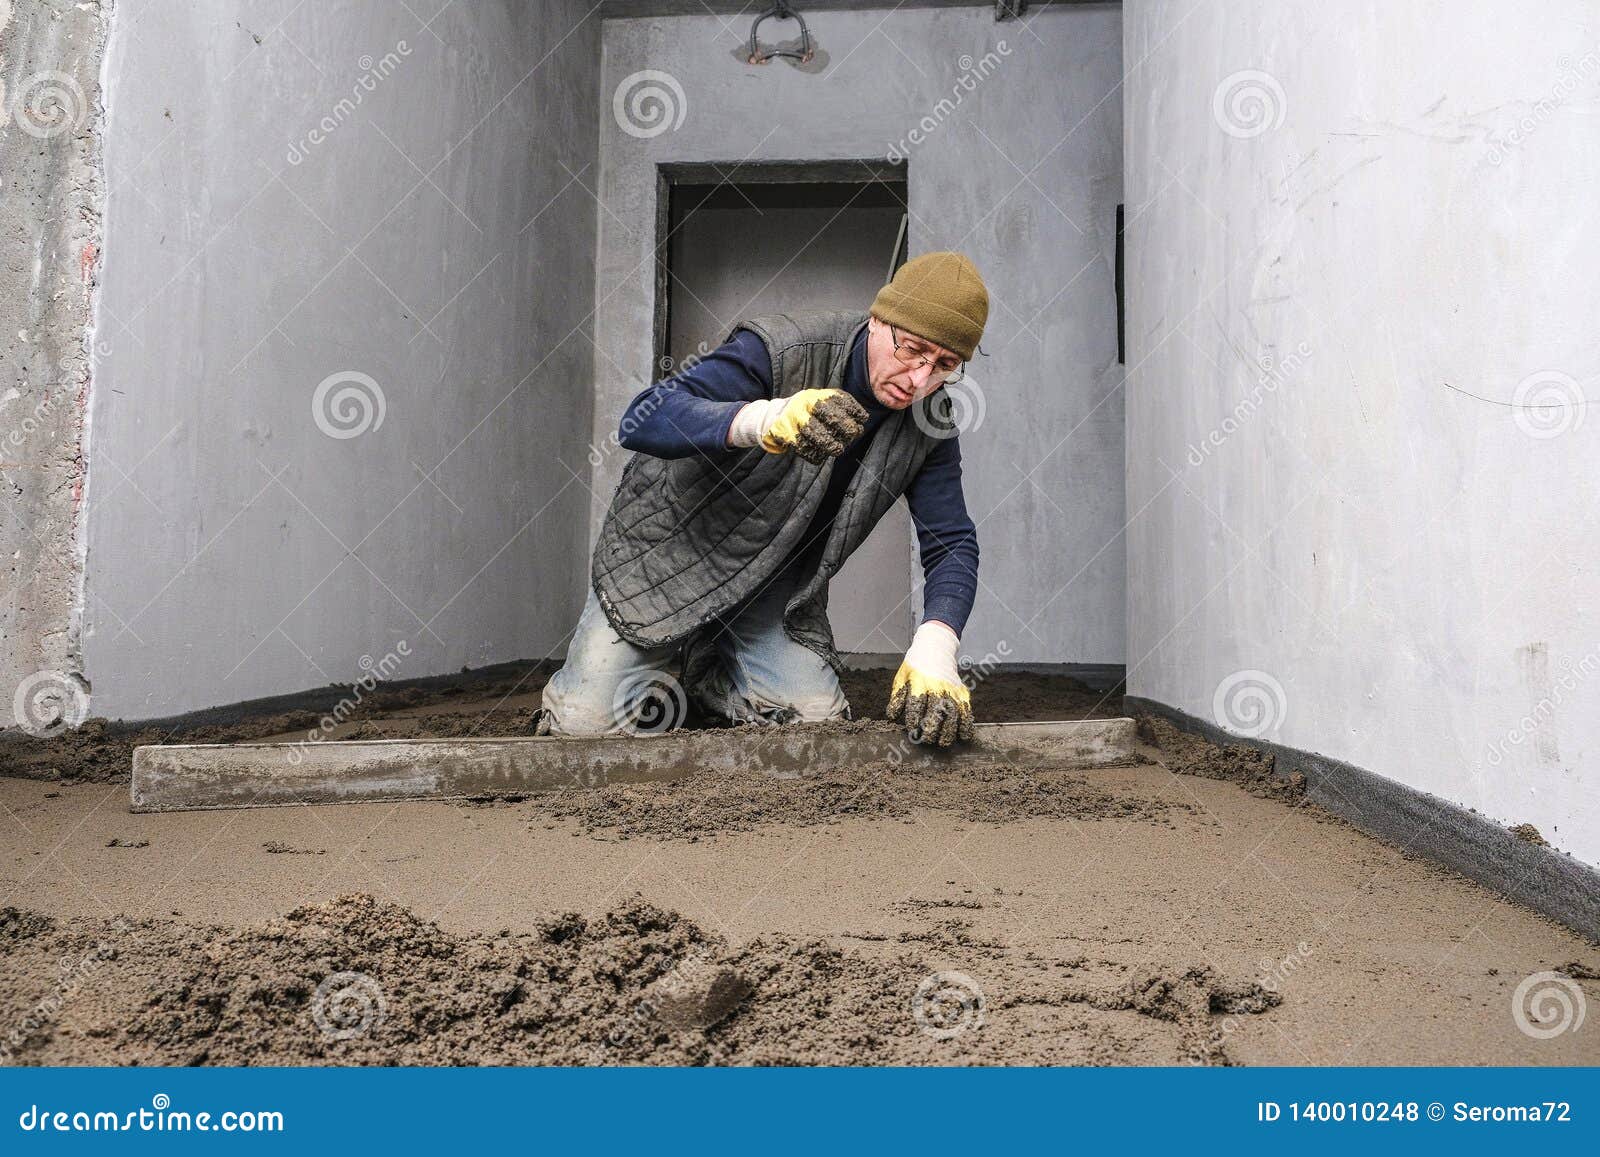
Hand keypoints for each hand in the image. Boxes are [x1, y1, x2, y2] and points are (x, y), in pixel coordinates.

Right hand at [726, 389, 868, 463]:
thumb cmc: (804, 413)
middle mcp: (803, 404)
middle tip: (852, 434)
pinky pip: (804, 447)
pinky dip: (815, 454)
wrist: (771, 417)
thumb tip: (859, 425)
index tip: (862, 419)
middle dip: (844, 426)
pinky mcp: (786, 435)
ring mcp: (793, 419)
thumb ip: (837, 410)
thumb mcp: (818, 403)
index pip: (838, 399)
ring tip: (838, 448)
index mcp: (814, 395)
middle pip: (828, 414)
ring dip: (830, 443)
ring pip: (816, 433)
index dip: (853, 409)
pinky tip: (821, 455)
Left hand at [886, 621, 973, 746]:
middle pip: (937, 709)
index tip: (913, 730)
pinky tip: (963, 735)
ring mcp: (951, 688)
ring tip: (944, 742)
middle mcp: (936, 685)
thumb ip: (897, 697)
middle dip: (933, 727)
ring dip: (950, 729)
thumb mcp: (902, 677)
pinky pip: (966, 708)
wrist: (935, 647)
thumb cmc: (915, 666)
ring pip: (954, 712)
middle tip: (928, 740)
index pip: (916, 702)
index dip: (915, 719)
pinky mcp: (961, 691)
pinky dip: (966, 723)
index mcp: (919, 681)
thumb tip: (892, 717)